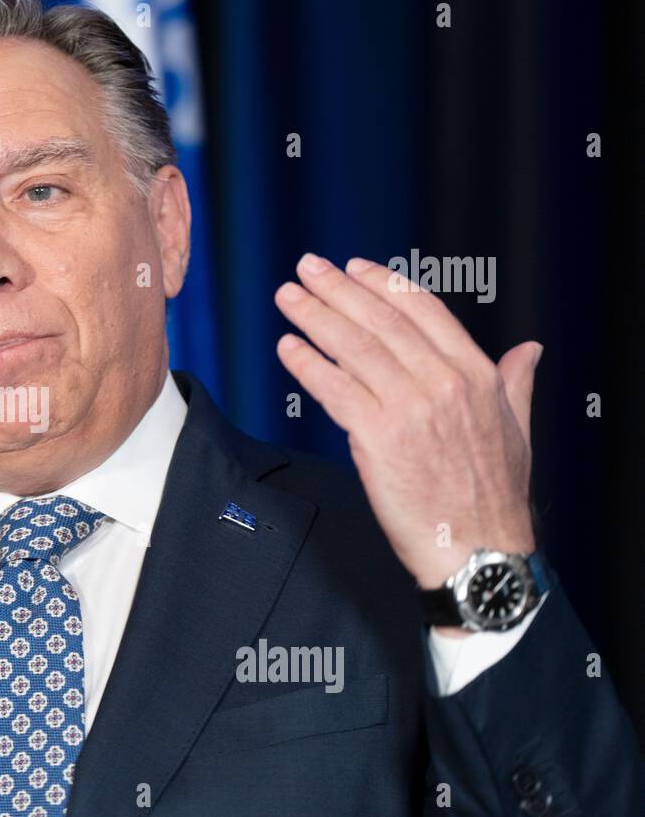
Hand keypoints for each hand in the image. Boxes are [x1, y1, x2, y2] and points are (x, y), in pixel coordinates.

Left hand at [273, 253, 539, 603]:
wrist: (477, 548)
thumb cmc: (493, 496)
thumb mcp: (518, 429)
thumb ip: (516, 382)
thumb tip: (528, 350)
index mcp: (476, 374)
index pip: (423, 309)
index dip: (383, 283)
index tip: (354, 267)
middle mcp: (442, 383)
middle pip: (380, 320)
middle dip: (337, 289)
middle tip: (306, 269)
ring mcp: (409, 409)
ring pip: (352, 347)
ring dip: (314, 316)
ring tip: (289, 298)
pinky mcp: (378, 438)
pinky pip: (334, 389)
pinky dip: (307, 364)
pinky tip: (288, 347)